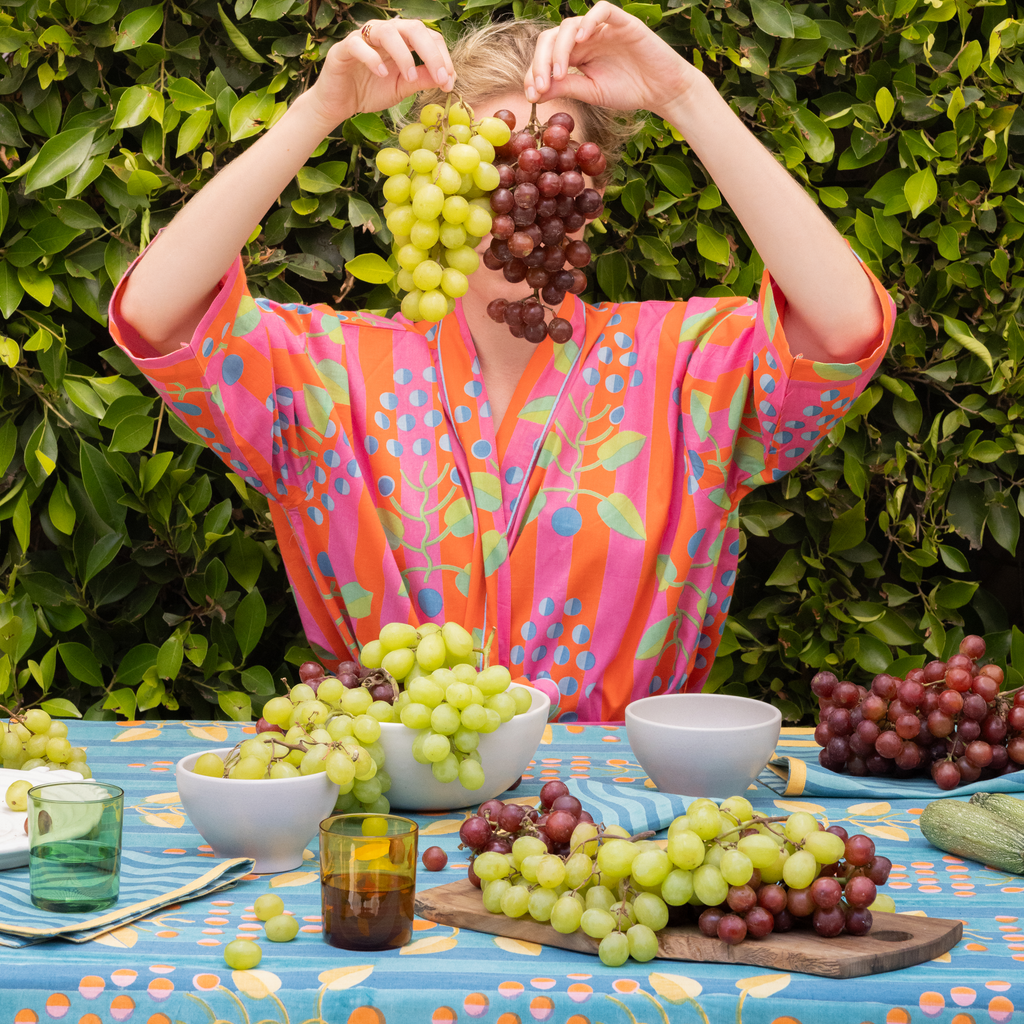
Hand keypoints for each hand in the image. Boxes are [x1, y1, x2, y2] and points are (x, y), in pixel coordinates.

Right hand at [308, 18, 454, 128]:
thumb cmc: (370, 91)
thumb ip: (421, 80)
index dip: (442, 57)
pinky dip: (372, 58)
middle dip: (431, 52)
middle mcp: (385, 33)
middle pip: (413, 28)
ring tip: (409, 76)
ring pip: (387, 31)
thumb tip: (447, 78)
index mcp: (402, 41)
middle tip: (440, 78)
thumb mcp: (402, 88)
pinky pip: (359, 45)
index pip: (429, 37)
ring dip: (404, 54)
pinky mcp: (344, 48)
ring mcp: (364, 38)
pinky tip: (381, 73)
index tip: (449, 82)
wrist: (340, 103)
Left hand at [523, 2, 692, 118]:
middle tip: (540, 84)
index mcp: (576, 54)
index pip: (546, 54)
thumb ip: (566, 87)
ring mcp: (602, 28)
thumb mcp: (591, 93)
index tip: (532, 95)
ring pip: (570, 24)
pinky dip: (589, 21)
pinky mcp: (622, 22)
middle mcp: (585, 38)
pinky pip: (602, 10)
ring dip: (559, 48)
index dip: (535, 71)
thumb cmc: (629, 90)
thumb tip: (535, 92)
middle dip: (540, 61)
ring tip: (558, 72)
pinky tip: (581, 40)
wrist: (662, 90)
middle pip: (552, 37)